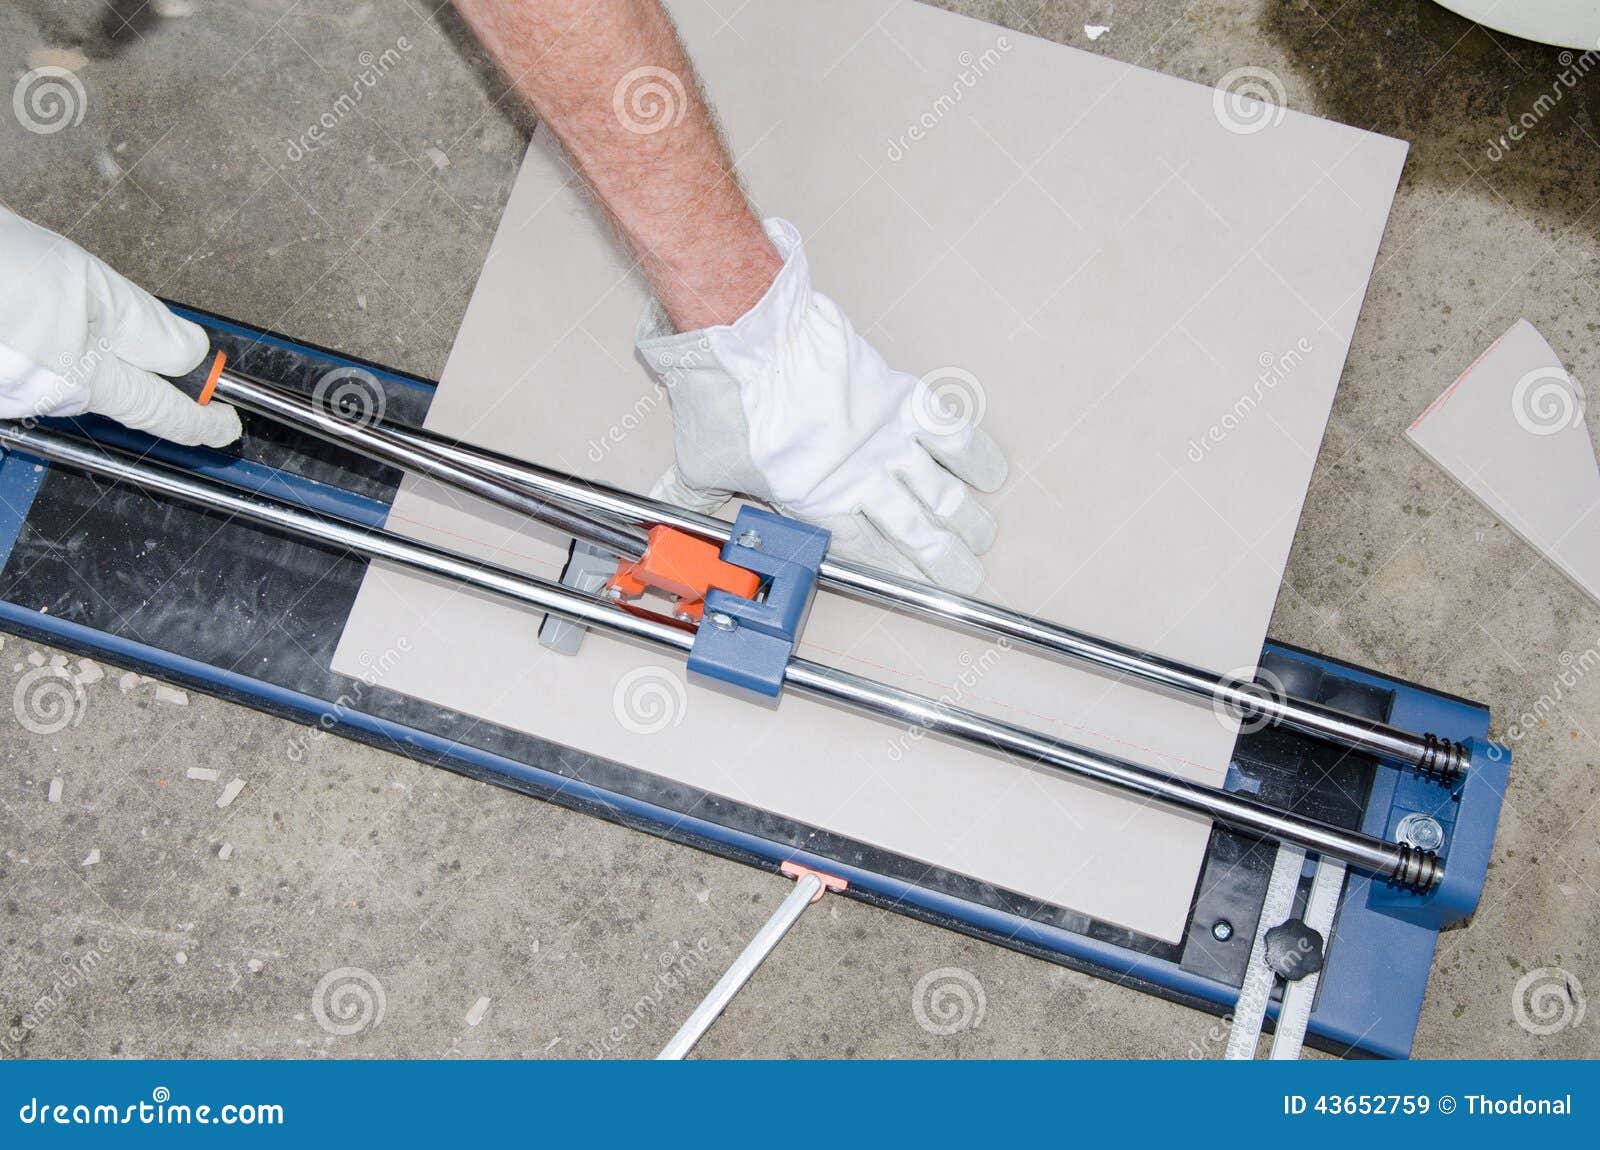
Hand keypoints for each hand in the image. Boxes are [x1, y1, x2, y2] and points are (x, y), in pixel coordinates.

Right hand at [0, 205, 240, 446]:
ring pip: (60, 372)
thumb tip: (190, 353)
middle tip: (104, 318)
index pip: (162, 412)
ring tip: (32, 294)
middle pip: (109, 390)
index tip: (228, 428)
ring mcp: (6, 392)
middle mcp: (44, 398)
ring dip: (60, 338)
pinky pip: (22, 364)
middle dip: (123, 363)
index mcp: (84, 380)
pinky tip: (12, 306)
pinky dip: (27, 336)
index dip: (202, 421)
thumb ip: (145, 325)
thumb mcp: (88, 284)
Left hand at [639, 219, 1006, 591]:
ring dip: (967, 519)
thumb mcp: (699, 461)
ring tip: (983, 537)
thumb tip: (666, 507)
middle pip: (915, 533)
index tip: (920, 592)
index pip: (867, 553)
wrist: (747, 338)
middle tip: (967, 579)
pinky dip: (975, 455)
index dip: (898, 575)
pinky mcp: (898, 397)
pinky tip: (992, 476)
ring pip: (940, 493)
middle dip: (946, 562)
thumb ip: (693, 492)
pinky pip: (951, 434)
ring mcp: (883, 440)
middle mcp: (856, 478)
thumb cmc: (724, 400)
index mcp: (813, 502)